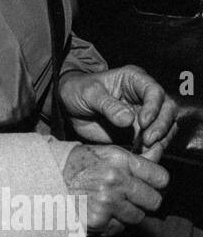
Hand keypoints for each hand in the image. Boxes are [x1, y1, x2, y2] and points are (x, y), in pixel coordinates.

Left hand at [59, 67, 178, 159]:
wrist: (68, 107)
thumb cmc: (78, 91)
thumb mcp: (89, 93)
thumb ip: (108, 105)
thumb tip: (128, 120)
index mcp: (135, 80)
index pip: (155, 91)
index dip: (154, 107)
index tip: (142, 122)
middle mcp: (144, 97)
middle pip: (168, 110)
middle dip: (161, 126)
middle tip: (148, 140)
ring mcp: (144, 116)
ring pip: (166, 127)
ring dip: (160, 141)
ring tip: (144, 150)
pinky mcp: (139, 133)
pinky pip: (154, 143)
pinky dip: (151, 150)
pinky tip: (141, 156)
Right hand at [62, 143, 168, 235]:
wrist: (43, 180)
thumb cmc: (75, 165)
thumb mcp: (103, 153)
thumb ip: (133, 157)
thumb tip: (159, 152)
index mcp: (119, 159)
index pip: (161, 178)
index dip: (156, 183)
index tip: (148, 184)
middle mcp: (115, 179)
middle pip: (154, 201)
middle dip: (144, 201)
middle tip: (129, 197)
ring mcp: (107, 202)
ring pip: (137, 217)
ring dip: (126, 213)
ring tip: (108, 203)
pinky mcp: (98, 221)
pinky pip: (118, 228)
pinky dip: (110, 223)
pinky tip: (96, 211)